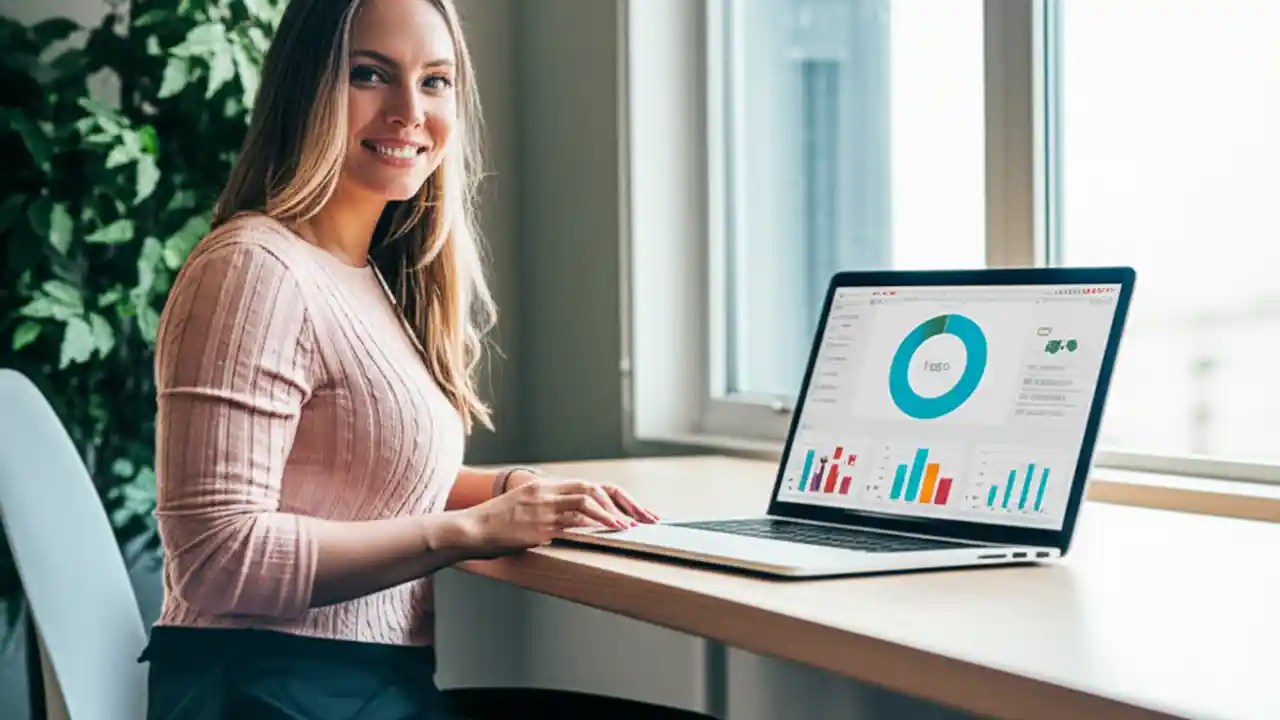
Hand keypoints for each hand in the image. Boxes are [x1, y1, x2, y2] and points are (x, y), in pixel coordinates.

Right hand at [504, 471, 659, 525]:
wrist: (471, 529)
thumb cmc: (496, 524)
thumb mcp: (525, 509)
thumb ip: (550, 512)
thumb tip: (576, 524)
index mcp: (545, 486)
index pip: (589, 486)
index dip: (615, 498)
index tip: (636, 511)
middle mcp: (547, 492)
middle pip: (595, 489)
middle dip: (624, 502)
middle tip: (646, 517)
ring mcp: (544, 507)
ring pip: (587, 499)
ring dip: (613, 513)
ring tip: (630, 526)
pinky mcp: (539, 526)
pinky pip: (574, 522)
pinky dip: (597, 524)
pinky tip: (612, 532)